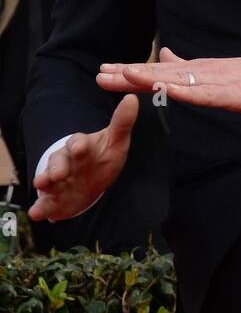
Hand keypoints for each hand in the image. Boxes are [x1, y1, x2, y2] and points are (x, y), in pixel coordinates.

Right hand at [27, 94, 138, 223]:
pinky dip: (40, 208)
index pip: (78, 143)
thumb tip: (132, 98)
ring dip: (44, 182)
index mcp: (81, 147)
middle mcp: (65, 162)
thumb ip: (122, 123)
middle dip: (57, 166)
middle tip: (59, 173)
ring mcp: (57, 180)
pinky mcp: (54, 198)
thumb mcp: (116, 141)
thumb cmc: (103, 157)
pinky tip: (36, 214)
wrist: (91, 181)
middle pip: (59, 161)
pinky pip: (45, 203)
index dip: (79, 145)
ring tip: (40, 185)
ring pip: (48, 179)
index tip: (80, 148)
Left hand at [94, 44, 240, 113]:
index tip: (104, 72)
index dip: (131, 73)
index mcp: (200, 72)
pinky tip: (166, 89)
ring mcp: (218, 82)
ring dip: (151, 77)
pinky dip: (183, 90)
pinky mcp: (234, 93)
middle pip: (162, 73)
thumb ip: (189, 67)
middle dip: (130, 75)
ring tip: (124, 75)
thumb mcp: (219, 73)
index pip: (159, 72)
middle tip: (101, 74)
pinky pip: (205, 93)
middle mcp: (204, 73)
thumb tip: (163, 55)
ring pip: (179, 80)